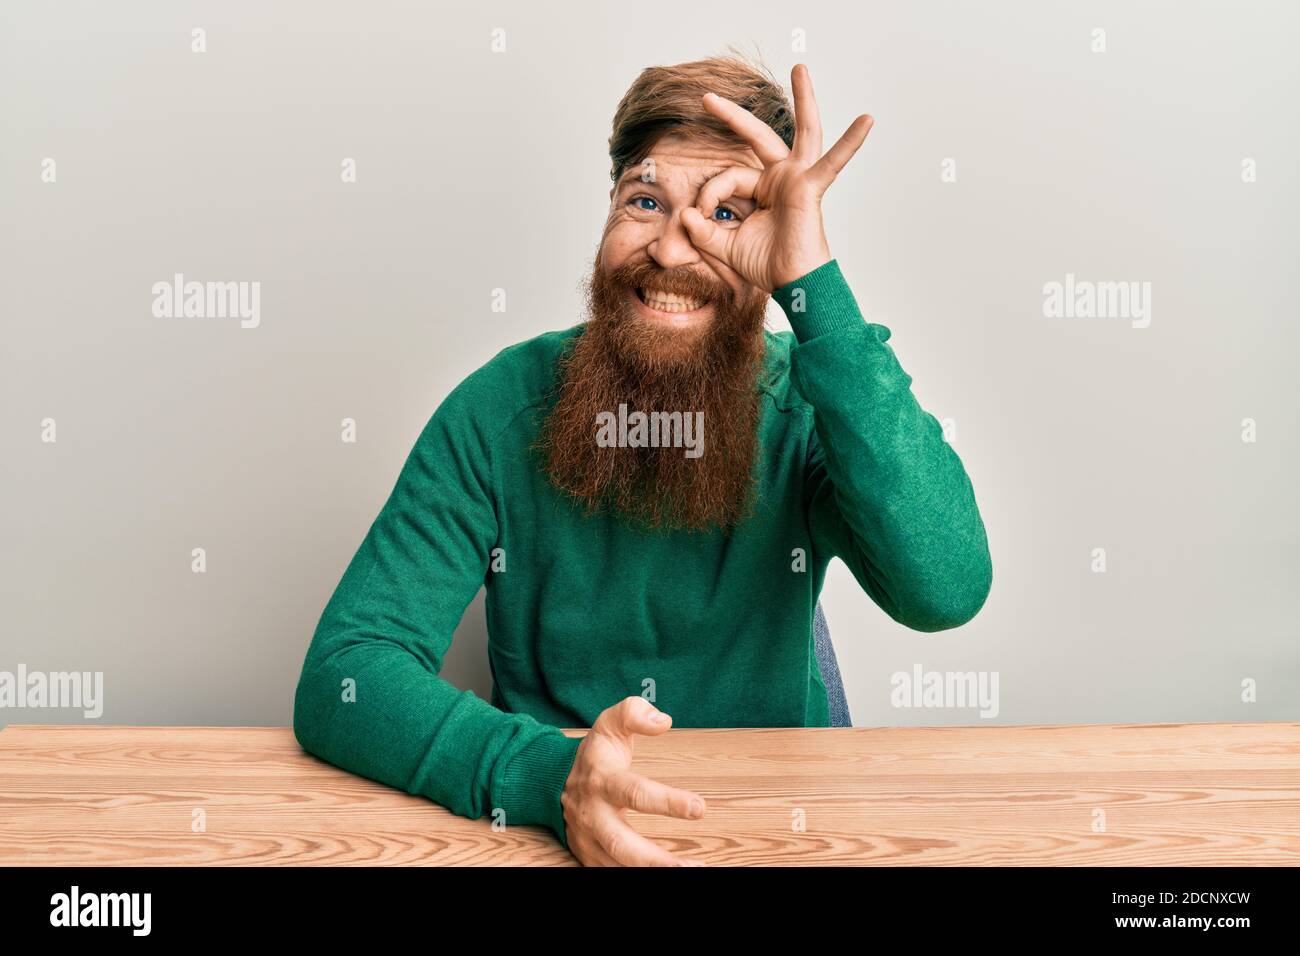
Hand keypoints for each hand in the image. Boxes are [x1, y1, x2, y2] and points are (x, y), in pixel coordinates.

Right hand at [560, 696, 706, 865]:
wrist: (551, 781)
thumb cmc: (594, 754)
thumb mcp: (609, 723)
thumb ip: (635, 713)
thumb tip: (663, 721)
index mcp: (601, 780)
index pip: (635, 793)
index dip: (667, 802)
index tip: (700, 808)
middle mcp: (592, 814)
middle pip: (621, 843)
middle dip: (655, 859)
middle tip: (693, 866)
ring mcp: (588, 839)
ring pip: (617, 864)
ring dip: (652, 873)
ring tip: (690, 872)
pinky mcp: (589, 856)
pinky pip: (612, 871)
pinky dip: (639, 875)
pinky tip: (668, 874)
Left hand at [681, 63, 873, 292]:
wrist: (793, 284)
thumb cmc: (766, 266)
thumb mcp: (723, 247)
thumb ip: (703, 230)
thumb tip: (684, 213)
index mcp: (762, 189)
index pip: (728, 178)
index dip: (710, 194)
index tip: (699, 216)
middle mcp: (781, 178)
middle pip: (758, 137)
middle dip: (732, 116)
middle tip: (706, 98)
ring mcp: (798, 179)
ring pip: (802, 132)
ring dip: (803, 99)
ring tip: (800, 68)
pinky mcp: (811, 187)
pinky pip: (833, 161)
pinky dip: (850, 142)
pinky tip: (866, 120)